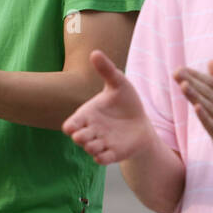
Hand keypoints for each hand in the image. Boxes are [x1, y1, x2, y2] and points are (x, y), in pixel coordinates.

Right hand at [63, 50, 157, 164]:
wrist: (141, 122)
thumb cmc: (126, 102)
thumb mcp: (119, 83)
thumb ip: (106, 70)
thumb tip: (95, 52)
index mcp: (87, 115)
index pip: (71, 125)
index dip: (71, 126)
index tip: (75, 125)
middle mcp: (91, 130)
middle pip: (78, 139)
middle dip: (80, 138)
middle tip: (86, 134)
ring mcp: (101, 143)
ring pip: (89, 149)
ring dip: (92, 147)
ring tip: (101, 141)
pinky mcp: (112, 154)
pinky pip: (101, 160)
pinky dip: (102, 158)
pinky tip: (109, 150)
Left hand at [174, 60, 212, 172]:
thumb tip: (212, 60)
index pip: (210, 84)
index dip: (195, 76)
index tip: (179, 69)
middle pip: (208, 93)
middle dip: (192, 82)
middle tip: (176, 72)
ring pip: (209, 107)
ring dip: (196, 96)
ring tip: (184, 84)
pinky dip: (205, 117)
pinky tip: (197, 107)